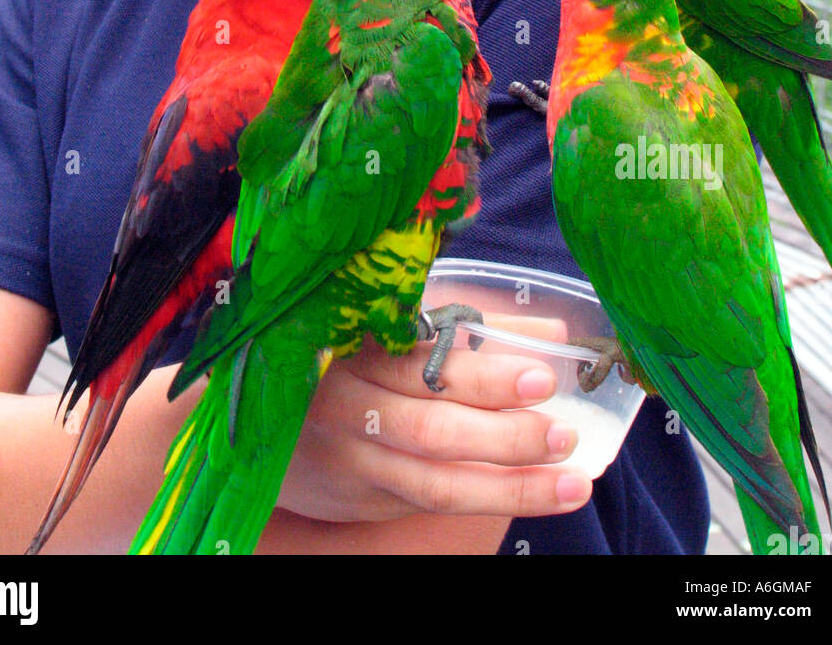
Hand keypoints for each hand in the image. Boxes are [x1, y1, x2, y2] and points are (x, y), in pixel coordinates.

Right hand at [274, 332, 592, 523]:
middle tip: (564, 434)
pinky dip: (484, 500)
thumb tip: (552, 330)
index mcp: (359, 350)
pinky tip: (534, 494)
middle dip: (505, 436)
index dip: (486, 375)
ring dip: (510, 486)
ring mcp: (355, 461)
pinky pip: (428, 502)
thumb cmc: (343, 359)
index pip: (427, 367)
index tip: (543, 375)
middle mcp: (352, 408)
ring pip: (437, 483)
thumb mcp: (391, 330)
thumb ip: (470, 331)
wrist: (259, 420)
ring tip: (572, 483)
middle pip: (433, 430)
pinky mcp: (364, 497)